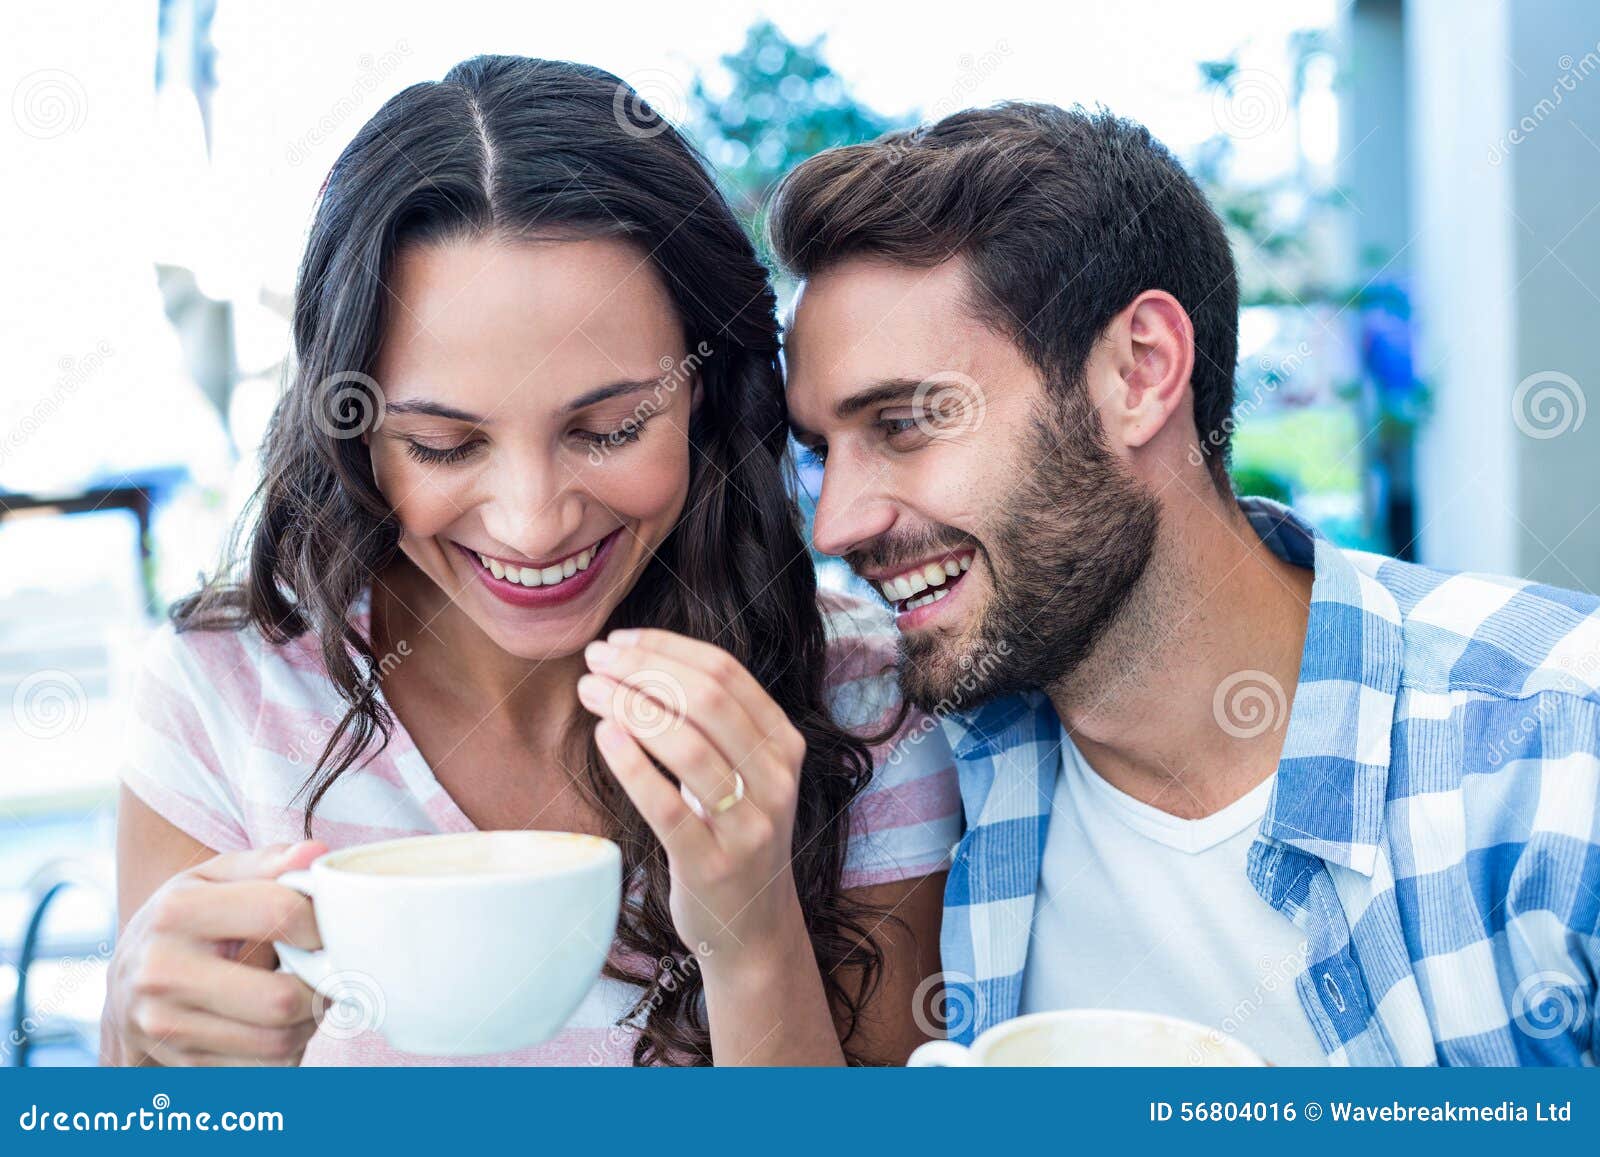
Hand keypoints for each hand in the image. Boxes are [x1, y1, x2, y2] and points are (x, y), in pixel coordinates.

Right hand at [105, 842, 327, 1065]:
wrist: (128, 980)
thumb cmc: (186, 919)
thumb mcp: (215, 876)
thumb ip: (269, 862)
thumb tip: (317, 856)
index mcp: (177, 912)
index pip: (279, 915)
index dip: (321, 923)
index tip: (327, 928)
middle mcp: (163, 971)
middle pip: (281, 999)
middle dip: (322, 988)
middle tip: (329, 972)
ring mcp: (167, 1024)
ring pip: (277, 1042)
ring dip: (310, 1022)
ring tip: (307, 995)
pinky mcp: (181, 1062)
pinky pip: (264, 1069)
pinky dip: (288, 1049)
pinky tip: (280, 1022)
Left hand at [577, 629, 807, 962]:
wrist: (752, 924)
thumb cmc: (730, 831)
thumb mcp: (744, 771)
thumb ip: (713, 720)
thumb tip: (636, 655)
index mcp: (783, 744)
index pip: (725, 672)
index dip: (666, 647)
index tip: (618, 640)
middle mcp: (776, 779)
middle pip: (707, 699)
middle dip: (643, 670)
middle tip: (595, 661)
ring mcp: (750, 825)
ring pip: (689, 746)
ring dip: (630, 707)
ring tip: (588, 691)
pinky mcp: (714, 865)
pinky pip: (667, 807)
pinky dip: (632, 765)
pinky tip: (602, 736)